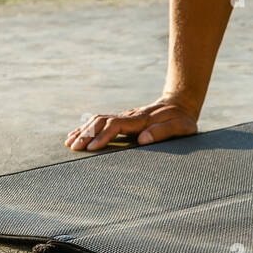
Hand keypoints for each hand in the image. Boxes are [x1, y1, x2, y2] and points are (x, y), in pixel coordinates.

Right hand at [65, 97, 198, 150]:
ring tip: (70, 143)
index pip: (116, 125)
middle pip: (102, 121)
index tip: (92, 147)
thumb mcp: (180, 127)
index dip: (103, 136)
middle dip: (87, 134)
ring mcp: (124, 117)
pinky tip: (76, 135)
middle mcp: (129, 116)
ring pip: (98, 120)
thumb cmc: (182, 119)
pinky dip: (86, 128)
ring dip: (84, 131)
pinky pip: (100, 122)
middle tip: (75, 149)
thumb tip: (142, 140)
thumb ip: (163, 132)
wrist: (180, 103)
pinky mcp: (122, 119)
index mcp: (141, 120)